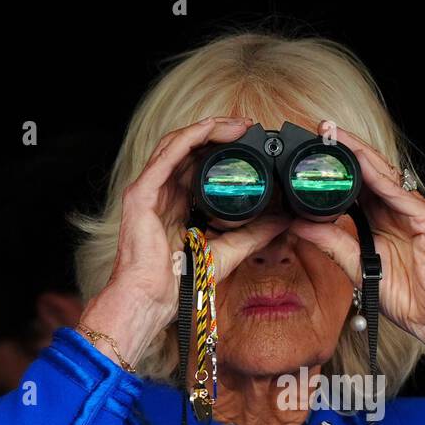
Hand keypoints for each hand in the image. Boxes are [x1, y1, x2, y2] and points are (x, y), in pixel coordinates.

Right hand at [79, 116, 292, 366]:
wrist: (153, 299)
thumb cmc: (179, 282)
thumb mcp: (228, 250)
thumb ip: (254, 234)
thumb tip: (282, 220)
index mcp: (178, 204)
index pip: (199, 164)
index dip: (223, 149)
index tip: (251, 142)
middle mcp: (162, 192)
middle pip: (190, 148)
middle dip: (220, 133)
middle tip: (249, 126)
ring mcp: (150, 189)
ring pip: (179, 144)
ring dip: (209, 129)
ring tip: (238, 125)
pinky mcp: (142, 192)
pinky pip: (168, 154)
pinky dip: (191, 137)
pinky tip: (211, 129)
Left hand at [287, 121, 424, 415]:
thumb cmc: (410, 298)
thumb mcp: (359, 269)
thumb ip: (332, 244)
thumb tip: (299, 225)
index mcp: (381, 222)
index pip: (355, 187)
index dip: (336, 170)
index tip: (309, 154)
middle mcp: (397, 212)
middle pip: (369, 173)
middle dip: (346, 151)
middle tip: (320, 131)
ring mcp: (413, 213)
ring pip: (383, 176)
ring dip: (361, 155)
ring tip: (337, 137)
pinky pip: (400, 195)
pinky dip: (381, 180)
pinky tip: (364, 166)